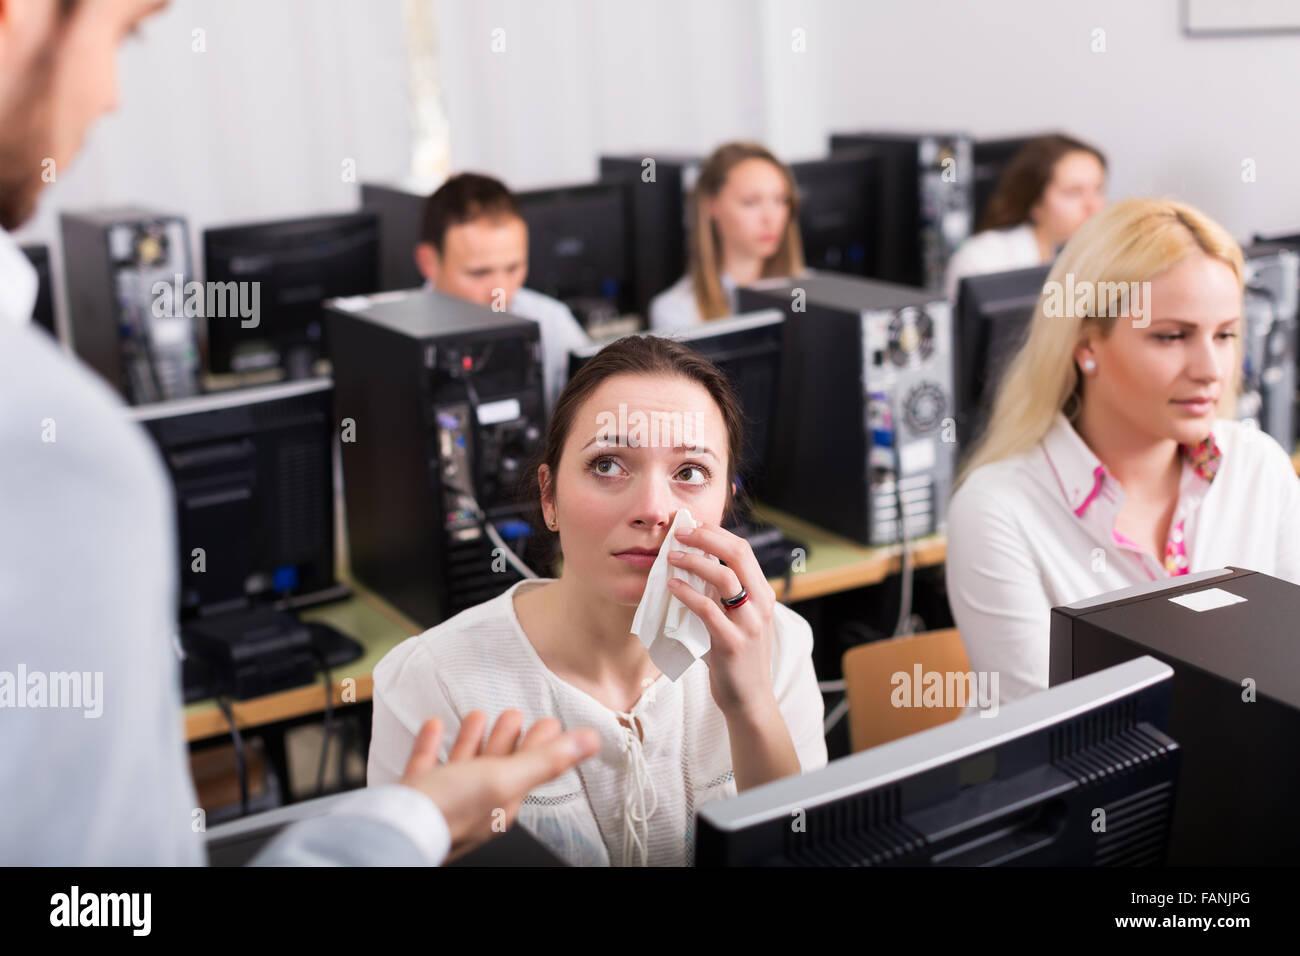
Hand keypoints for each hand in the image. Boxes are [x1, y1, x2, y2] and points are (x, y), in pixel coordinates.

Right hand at [398, 710, 599, 861]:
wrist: (394, 830)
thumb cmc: (449, 810)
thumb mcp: (506, 777)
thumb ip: (547, 759)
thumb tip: (591, 743)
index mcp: (503, 801)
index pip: (529, 768)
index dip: (541, 744)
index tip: (549, 722)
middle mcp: (476, 803)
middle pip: (497, 766)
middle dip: (509, 739)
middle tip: (515, 714)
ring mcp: (444, 800)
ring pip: (463, 766)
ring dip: (473, 739)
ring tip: (478, 716)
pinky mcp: (416, 795)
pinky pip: (427, 766)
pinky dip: (432, 744)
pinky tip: (433, 726)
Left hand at [666, 523, 779, 720]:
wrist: (750, 700)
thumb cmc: (736, 658)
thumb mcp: (737, 620)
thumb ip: (722, 597)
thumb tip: (692, 567)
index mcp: (763, 595)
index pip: (744, 550)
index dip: (717, 533)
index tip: (692, 526)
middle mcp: (761, 605)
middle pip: (738, 555)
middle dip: (706, 537)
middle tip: (679, 532)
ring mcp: (749, 624)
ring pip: (725, 578)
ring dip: (694, 562)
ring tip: (671, 557)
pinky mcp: (732, 643)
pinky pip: (708, 610)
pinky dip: (687, 593)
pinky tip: (672, 586)